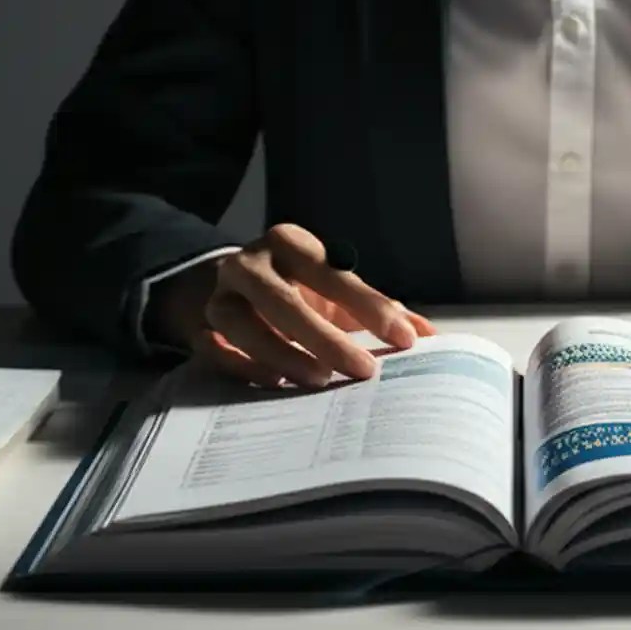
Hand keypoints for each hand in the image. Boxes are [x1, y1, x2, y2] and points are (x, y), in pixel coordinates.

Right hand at [151, 223, 434, 387]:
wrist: (227, 288)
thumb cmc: (297, 290)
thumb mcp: (336, 289)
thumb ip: (380, 308)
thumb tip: (431, 335)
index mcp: (291, 244)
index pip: (334, 274)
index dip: (370, 307)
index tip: (405, 339)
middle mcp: (250, 264)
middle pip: (284, 300)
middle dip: (327, 338)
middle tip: (364, 371)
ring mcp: (219, 295)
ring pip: (244, 325)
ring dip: (283, 354)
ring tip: (319, 379)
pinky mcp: (199, 326)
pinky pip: (216, 350)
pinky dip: (246, 368)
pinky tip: (277, 385)